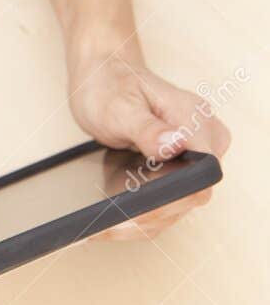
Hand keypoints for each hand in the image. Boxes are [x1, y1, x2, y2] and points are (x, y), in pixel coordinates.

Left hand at [66, 30, 230, 240]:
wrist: (102, 74)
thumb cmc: (109, 82)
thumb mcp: (119, 105)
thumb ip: (147, 127)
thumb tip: (174, 145)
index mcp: (194, 119)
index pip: (202, 174)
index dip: (173, 198)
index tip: (136, 210)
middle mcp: (202, 138)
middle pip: (190, 195)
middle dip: (152, 215)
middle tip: (108, 226)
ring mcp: (192, 155)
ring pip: (178, 204)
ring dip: (143, 221)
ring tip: (104, 230)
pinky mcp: (178, 167)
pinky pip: (167, 200)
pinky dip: (141, 215)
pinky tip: (111, 223)